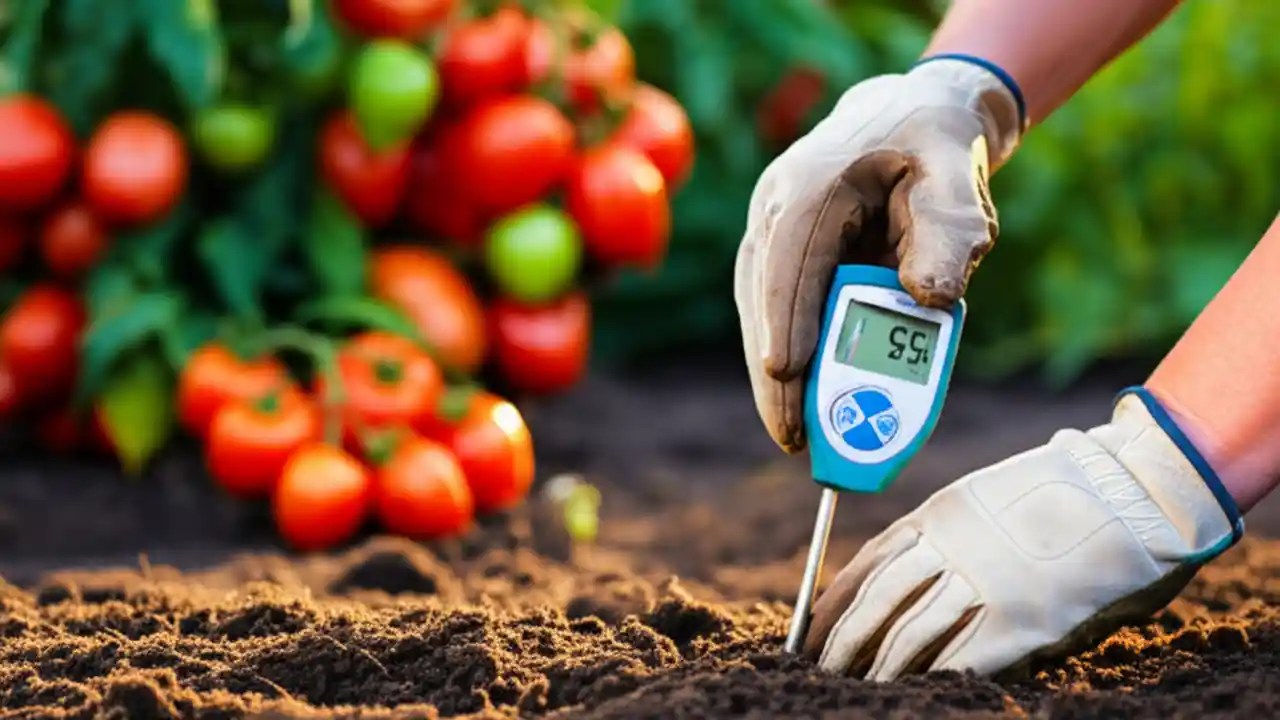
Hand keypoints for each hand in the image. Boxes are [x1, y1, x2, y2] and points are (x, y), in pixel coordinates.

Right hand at [735, 58, 1022, 451]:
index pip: (789, 256)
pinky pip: (776, 312)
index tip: (784, 373)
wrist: (911, 116)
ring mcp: (769, 231)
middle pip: (762, 296)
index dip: (784, 316)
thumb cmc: (935, 149)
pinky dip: (790, 356)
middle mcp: (775, 207)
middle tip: (793, 436)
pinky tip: (801, 400)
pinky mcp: (777, 256)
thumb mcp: (956, 180)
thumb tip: (926, 299)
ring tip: (796, 434)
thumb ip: (949, 234)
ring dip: (777, 373)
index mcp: (814, 184)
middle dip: (776, 371)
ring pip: (761, 310)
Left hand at [802, 390, 1242, 679]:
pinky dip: (933, 679)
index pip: (867, 564)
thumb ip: (949, 535)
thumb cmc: (1069, 491)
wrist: (1137, 489)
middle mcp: (950, 548)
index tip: (812, 630)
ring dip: (877, 669)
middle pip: (875, 603)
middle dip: (843, 642)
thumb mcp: (989, 498)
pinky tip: (917, 693)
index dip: (833, 603)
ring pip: (908, 636)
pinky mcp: (1020, 621)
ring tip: (858, 689)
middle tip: (821, 670)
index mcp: (939, 514)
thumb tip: (910, 582)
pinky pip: (961, 658)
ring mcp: (983, 585)